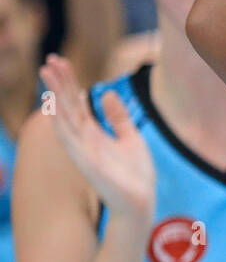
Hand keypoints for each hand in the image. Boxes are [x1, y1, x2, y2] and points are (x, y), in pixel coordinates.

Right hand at [40, 53, 155, 223]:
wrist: (140, 201)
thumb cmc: (135, 174)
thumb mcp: (130, 138)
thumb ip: (118, 117)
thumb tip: (106, 93)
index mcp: (94, 133)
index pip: (78, 102)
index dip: (70, 81)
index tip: (61, 60)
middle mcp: (84, 139)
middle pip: (68, 105)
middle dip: (59, 83)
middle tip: (49, 59)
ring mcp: (83, 150)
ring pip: (65, 118)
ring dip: (56, 96)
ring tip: (48, 74)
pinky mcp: (85, 162)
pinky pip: (69, 139)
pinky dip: (61, 122)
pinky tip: (54, 106)